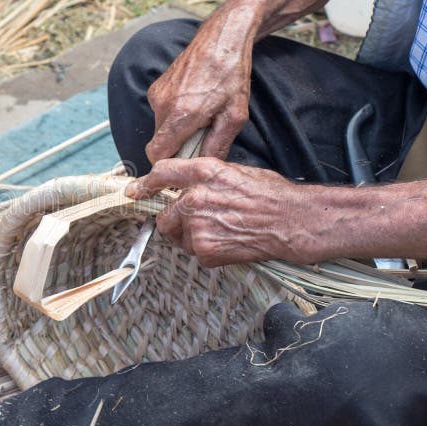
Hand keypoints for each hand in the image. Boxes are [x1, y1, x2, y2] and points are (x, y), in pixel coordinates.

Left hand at [126, 158, 320, 266]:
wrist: (293, 221)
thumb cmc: (270, 194)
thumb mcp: (234, 171)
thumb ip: (204, 178)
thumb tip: (183, 188)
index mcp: (204, 173)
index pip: (161, 173)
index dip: (145, 184)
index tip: (134, 192)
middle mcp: (195, 198)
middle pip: (164, 216)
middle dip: (176, 222)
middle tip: (198, 223)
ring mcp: (198, 226)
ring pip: (179, 238)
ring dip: (193, 238)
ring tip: (222, 231)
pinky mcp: (205, 250)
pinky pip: (195, 254)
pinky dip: (208, 253)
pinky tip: (228, 243)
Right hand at [145, 9, 255, 162]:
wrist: (221, 38)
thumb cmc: (232, 75)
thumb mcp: (235, 116)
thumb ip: (217, 146)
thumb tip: (202, 166)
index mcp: (181, 115)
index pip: (157, 155)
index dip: (169, 165)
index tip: (185, 165)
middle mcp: (162, 105)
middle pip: (159, 143)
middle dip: (177, 148)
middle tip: (202, 138)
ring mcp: (156, 94)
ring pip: (160, 128)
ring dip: (177, 131)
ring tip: (202, 117)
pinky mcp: (156, 87)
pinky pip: (161, 113)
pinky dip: (175, 116)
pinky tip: (194, 104)